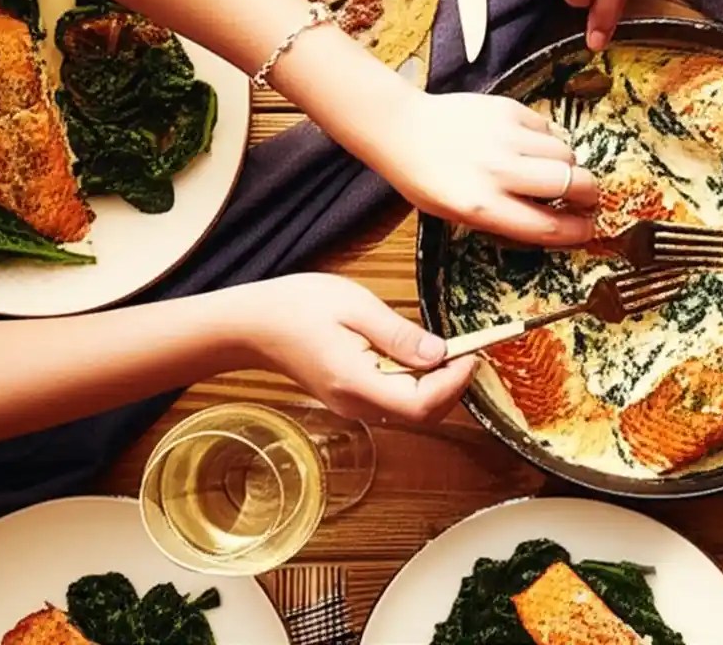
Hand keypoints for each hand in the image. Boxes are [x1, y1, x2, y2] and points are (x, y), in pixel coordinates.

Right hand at [229, 273, 477, 422]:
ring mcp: (354, 406)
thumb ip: (399, 334)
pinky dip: (419, 385)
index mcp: (357, 383)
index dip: (455, 383)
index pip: (422, 403)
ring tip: (451, 351)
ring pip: (413, 411)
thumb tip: (440, 354)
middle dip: (453, 387)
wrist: (251, 326)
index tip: (472, 353)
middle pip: (423, 415)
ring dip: (439, 387)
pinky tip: (422, 358)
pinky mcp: (353, 399)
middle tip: (469, 350)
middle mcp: (357, 404)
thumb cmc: (295, 308)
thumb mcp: (354, 307)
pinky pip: (397, 401)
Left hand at [375, 91, 599, 244]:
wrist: (403, 128)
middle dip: (588, 193)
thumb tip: (555, 222)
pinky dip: (548, 141)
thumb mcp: (459, 215)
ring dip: (568, 165)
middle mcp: (498, 171)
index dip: (578, 232)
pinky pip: (547, 128)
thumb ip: (507, 220)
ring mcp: (505, 136)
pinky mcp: (508, 109)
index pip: (548, 226)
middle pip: (569, 183)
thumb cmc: (427, 180)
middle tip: (586, 197)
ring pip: (565, 152)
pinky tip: (531, 147)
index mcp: (483, 206)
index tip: (588, 230)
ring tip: (553, 170)